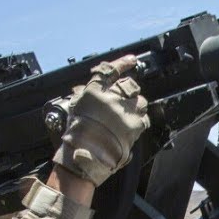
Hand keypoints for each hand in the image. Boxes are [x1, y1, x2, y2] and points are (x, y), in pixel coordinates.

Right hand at [52, 56, 148, 186]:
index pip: (109, 70)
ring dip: (136, 105)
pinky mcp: (134, 126)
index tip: (131, 60)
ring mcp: (124, 112)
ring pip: (140, 100)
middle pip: (129, 84)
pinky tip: (132, 124)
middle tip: (125, 98)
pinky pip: (144, 117)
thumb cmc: (75, 137)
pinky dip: (140, 120)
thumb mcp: (74, 109)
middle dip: (129, 89)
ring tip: (127, 114)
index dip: (122, 63)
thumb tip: (83, 89)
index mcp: (93, 92)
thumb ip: (83, 96)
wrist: (85, 159)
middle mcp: (110, 99)